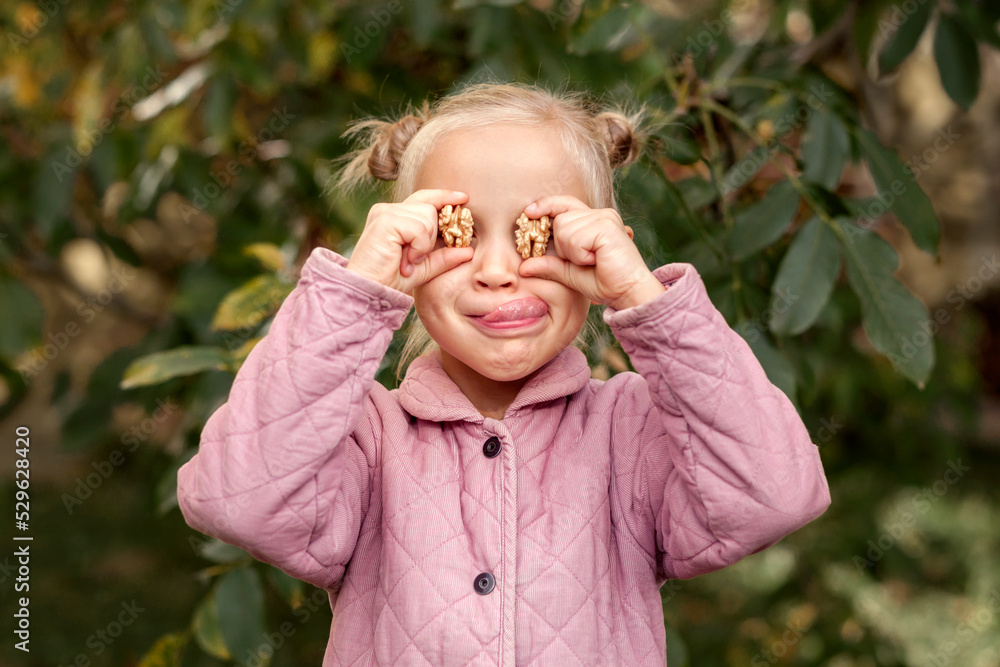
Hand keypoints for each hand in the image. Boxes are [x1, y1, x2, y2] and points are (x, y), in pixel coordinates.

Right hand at [346, 189, 473, 294]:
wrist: (369, 291)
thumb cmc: (391, 280)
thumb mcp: (424, 268)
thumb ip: (444, 257)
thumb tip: (469, 250)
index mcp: (395, 216)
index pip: (424, 198)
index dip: (444, 196)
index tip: (463, 198)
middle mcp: (388, 210)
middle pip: (429, 207)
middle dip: (433, 234)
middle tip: (418, 257)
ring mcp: (385, 212)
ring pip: (427, 216)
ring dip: (424, 243)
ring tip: (409, 260)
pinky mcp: (385, 220)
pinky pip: (419, 227)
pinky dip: (419, 246)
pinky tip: (407, 259)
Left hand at [518, 195, 664, 309]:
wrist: (628, 292)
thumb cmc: (604, 282)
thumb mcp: (570, 273)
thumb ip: (549, 265)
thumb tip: (522, 267)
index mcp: (593, 220)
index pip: (563, 203)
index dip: (545, 205)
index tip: (528, 213)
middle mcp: (600, 214)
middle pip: (559, 219)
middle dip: (563, 245)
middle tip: (584, 260)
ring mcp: (604, 218)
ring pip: (564, 228)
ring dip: (572, 252)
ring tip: (592, 260)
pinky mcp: (607, 227)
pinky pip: (575, 238)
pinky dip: (580, 254)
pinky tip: (596, 260)